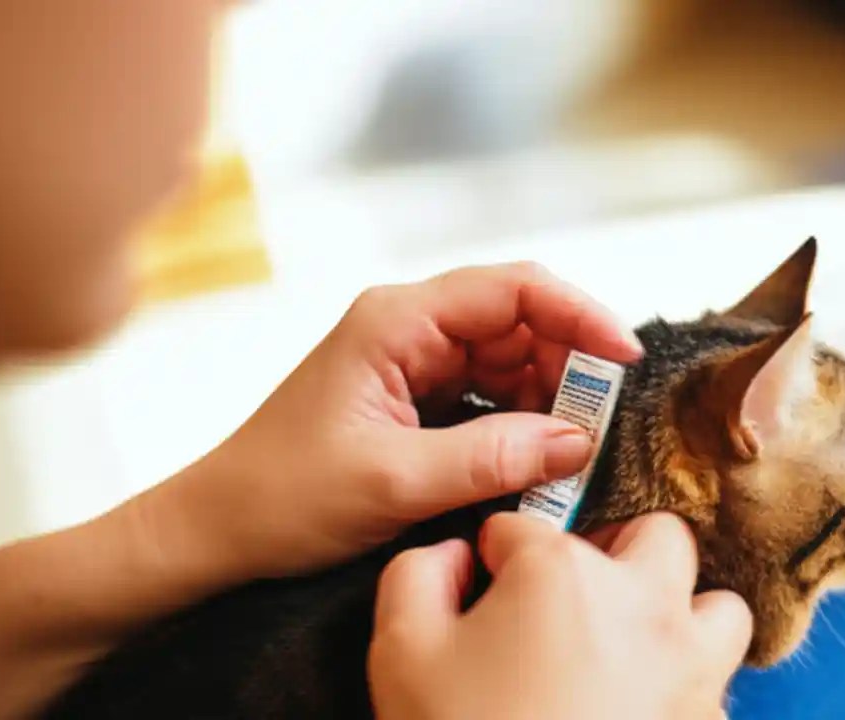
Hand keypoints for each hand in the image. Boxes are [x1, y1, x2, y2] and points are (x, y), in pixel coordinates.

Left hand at [143, 263, 642, 583]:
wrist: (220, 530)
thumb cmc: (283, 496)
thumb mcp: (394, 481)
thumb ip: (491, 456)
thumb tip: (577, 441)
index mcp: (397, 320)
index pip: (512, 289)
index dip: (579, 314)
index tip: (625, 360)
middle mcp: (409, 328)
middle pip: (520, 322)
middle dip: (569, 368)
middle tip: (603, 428)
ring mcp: (412, 362)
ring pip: (510, 362)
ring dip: (548, 403)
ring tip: (573, 455)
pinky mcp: (415, 400)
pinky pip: (489, 398)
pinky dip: (520, 426)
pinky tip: (538, 462)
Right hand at [369, 512, 752, 719]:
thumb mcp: (401, 649)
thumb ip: (417, 575)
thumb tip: (454, 558)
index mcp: (563, 572)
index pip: (523, 528)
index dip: (494, 556)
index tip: (484, 587)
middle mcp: (642, 604)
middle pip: (656, 535)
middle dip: (615, 549)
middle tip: (574, 590)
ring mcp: (689, 669)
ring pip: (719, 608)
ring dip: (681, 613)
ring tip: (633, 641)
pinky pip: (718, 688)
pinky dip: (687, 686)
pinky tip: (641, 706)